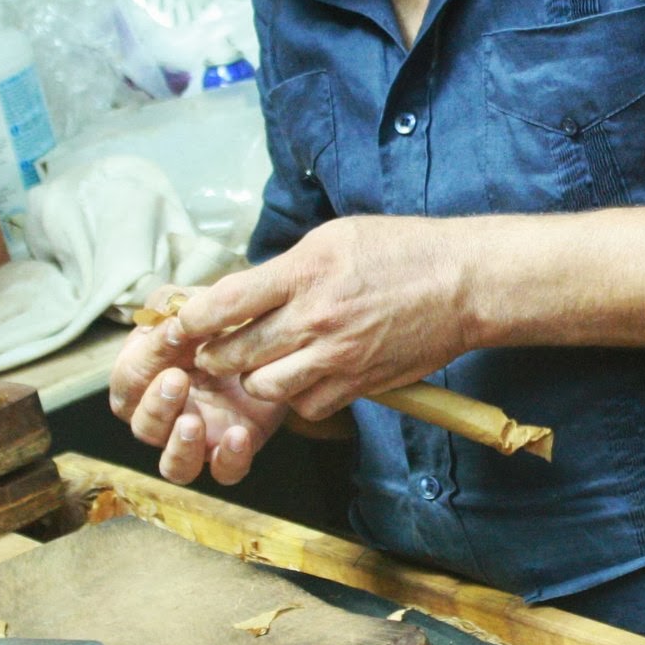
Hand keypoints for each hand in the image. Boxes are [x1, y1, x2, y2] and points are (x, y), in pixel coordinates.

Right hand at [109, 286, 289, 484]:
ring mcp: (197, 438)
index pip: (127, 381)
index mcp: (144, 379)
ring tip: (193, 423)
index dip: (144, 360)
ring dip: (179, 448)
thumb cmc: (218, 320)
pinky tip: (239, 436)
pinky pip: (224, 472)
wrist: (270, 337)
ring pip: (174, 466)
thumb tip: (166, 318)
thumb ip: (172, 303)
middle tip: (178, 380)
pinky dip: (229, 461)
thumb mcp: (195, 302)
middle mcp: (164, 415)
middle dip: (156, 405)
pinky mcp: (231, 449)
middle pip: (142, 427)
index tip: (174, 332)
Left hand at [176, 217, 474, 418]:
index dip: (193, 317)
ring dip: (253, 379)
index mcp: (304, 272)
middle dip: (213, 355)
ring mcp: (337, 357)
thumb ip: (286, 268)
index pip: (226, 301)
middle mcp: (315, 318)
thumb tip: (244, 290)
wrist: (462, 284)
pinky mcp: (358, 384)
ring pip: (265, 387)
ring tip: (257, 365)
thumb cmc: (401, 251)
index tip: (182, 321)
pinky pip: (305, 406)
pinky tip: (300, 378)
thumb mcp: (334, 238)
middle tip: (210, 350)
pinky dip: (295, 397)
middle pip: (236, 353)